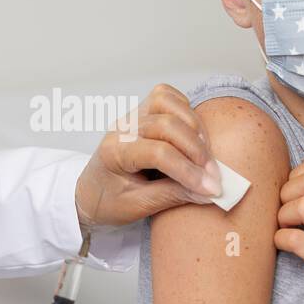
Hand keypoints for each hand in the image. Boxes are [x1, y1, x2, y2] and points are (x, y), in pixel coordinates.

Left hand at [75, 83, 220, 228]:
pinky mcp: (143, 111)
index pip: (159, 154)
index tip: (211, 189)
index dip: (189, 171)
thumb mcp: (138, 206)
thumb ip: (173, 196)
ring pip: (168, 102)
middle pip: (168, 125)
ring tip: (204, 156)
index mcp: (114, 153)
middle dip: (197, 151)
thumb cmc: (109, 200)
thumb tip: (210, 191)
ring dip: (193, 127)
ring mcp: (133, 115)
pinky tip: (193, 136)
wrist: (90, 192)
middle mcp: (122, 128)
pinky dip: (186, 112)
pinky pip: (168, 97)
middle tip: (213, 176)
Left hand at [273, 157, 303, 303]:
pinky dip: (281, 239)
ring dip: (282, 215)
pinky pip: (297, 240)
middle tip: (284, 212)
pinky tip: (283, 244)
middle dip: (286, 193)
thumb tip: (297, 179)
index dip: (296, 176)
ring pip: (303, 206)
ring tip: (285, 228)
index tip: (293, 194)